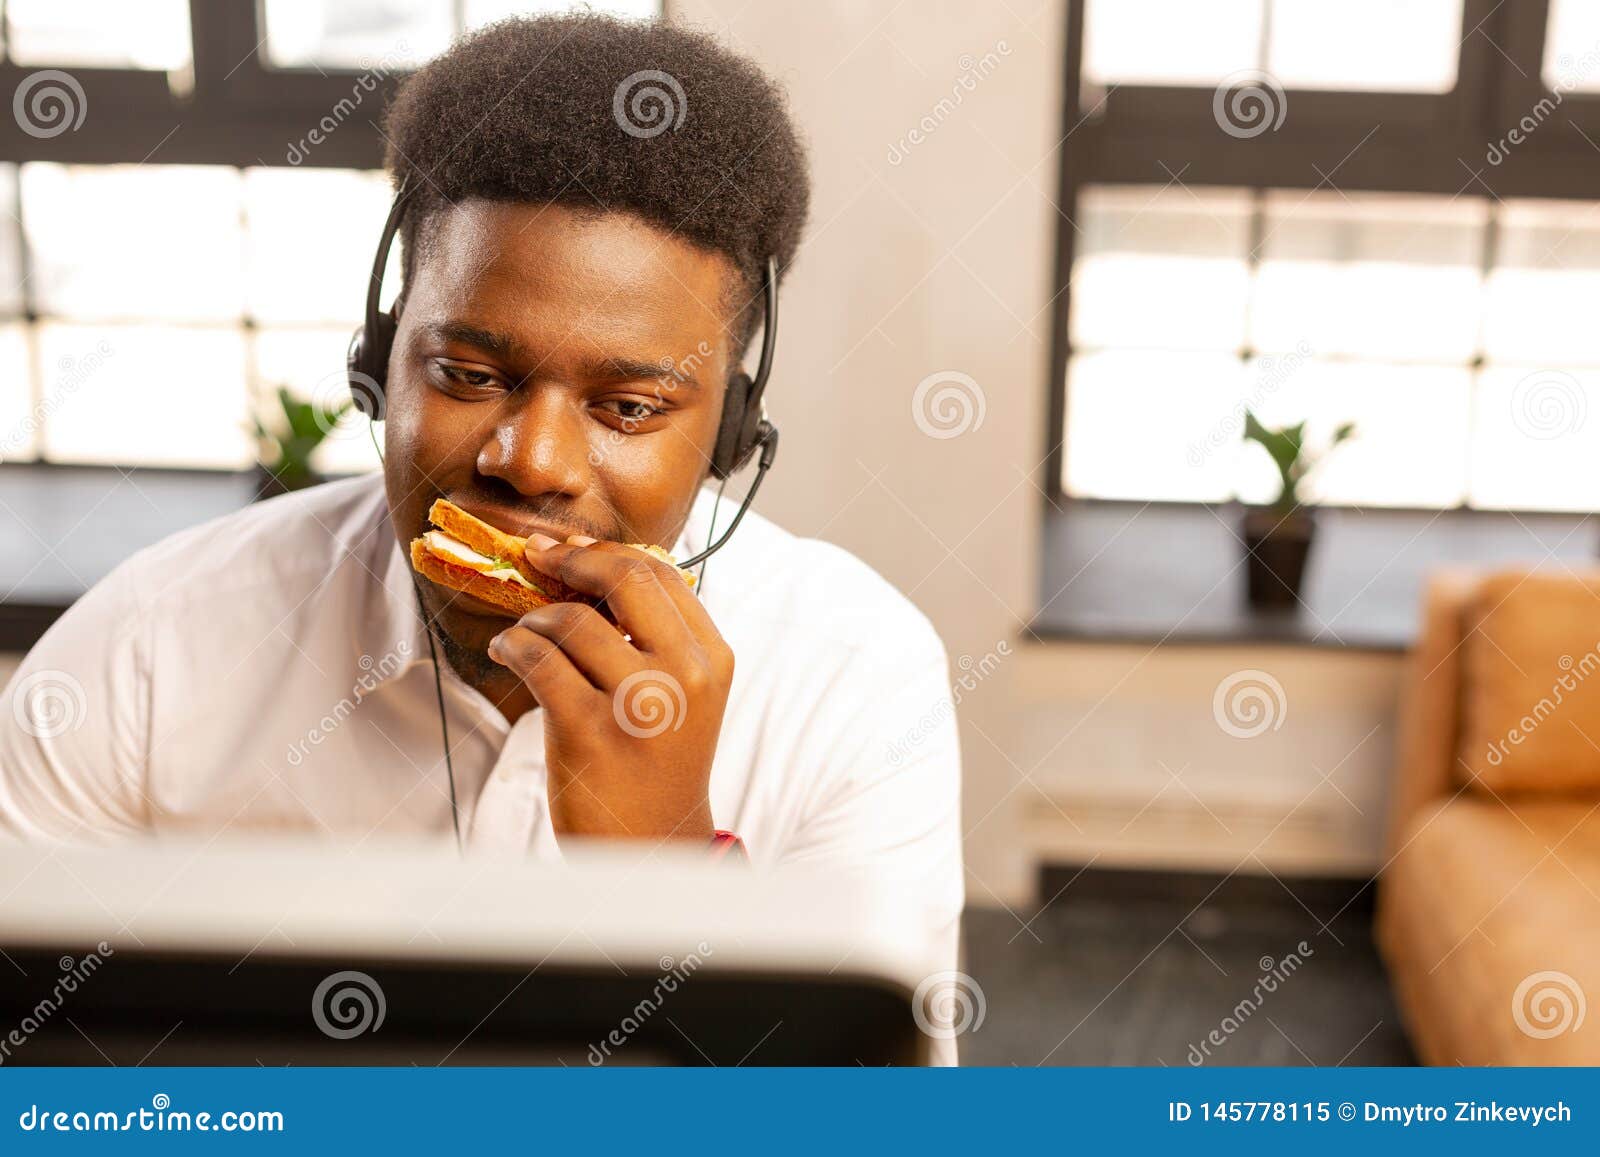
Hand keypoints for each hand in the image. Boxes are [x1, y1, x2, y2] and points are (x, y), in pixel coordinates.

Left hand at [486, 533, 730, 842]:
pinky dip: (511, 645)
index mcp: (712, 659)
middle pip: (623, 578)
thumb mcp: (685, 694)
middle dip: (572, 558)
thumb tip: (594, 565)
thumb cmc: (659, 763)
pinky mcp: (590, 733)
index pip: (662, 574)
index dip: (608, 551)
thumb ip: (659, 636)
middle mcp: (683, 676)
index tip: (573, 549)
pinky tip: (506, 650)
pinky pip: (538, 660)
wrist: (652, 846)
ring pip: (570, 621)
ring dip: (533, 617)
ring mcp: (639, 705)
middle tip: (541, 556)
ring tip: (523, 632)